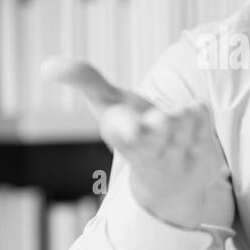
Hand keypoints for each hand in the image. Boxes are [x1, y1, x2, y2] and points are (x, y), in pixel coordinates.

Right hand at [40, 57, 225, 227]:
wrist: (169, 183)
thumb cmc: (132, 131)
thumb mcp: (107, 104)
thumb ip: (84, 80)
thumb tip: (45, 66)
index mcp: (120, 134)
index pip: (122, 132)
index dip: (129, 129)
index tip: (133, 128)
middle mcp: (147, 148)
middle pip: (159, 127)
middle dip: (164, 122)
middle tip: (163, 120)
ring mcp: (176, 154)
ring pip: (184, 120)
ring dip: (184, 114)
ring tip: (177, 120)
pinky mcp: (201, 153)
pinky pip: (204, 120)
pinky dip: (201, 115)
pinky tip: (193, 121)